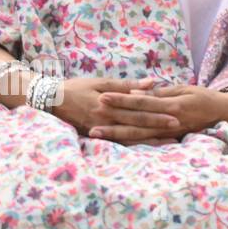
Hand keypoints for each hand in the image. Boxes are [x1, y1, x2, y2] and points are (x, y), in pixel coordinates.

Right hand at [51, 77, 177, 137]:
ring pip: (130, 135)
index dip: (158, 109)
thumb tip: (151, 83)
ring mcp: (101, 129)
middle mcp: (107, 118)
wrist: (49, 101)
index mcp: (110, 102)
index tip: (176, 110)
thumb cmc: (77, 87)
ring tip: (169, 139)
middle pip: (137, 122)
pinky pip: (118, 142)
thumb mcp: (101, 82)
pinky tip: (147, 146)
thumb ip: (126, 85)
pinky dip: (134, 144)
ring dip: (150, 137)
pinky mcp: (96, 136)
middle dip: (159, 124)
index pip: (139, 106)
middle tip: (178, 125)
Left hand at [89, 84, 227, 144]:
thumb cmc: (204, 97)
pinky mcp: (170, 141)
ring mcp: (169, 133)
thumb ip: (160, 92)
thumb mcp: (184, 89)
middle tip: (92, 115)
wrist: (225, 113)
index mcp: (172, 105)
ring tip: (96, 132)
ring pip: (138, 135)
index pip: (142, 102)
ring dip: (116, 133)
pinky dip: (130, 143)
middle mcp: (169, 121)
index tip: (103, 96)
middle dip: (113, 118)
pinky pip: (146, 144)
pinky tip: (115, 143)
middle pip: (136, 120)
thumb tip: (136, 93)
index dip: (122, 100)